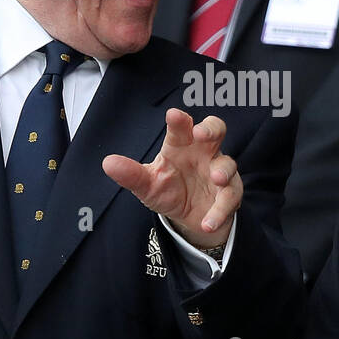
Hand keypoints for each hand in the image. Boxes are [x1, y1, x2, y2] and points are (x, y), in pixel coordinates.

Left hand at [103, 109, 241, 249]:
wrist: (189, 219)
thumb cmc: (168, 191)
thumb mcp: (147, 185)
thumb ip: (131, 174)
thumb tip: (108, 163)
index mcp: (181, 145)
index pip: (181, 127)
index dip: (179, 121)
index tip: (173, 116)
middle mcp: (203, 152)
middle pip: (215, 129)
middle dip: (211, 129)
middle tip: (202, 134)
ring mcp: (219, 171)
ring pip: (228, 163)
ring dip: (222, 170)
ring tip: (215, 179)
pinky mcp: (230, 192)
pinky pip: (230, 198)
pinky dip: (220, 210)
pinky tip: (207, 223)